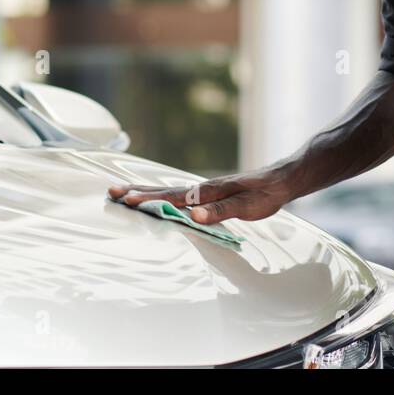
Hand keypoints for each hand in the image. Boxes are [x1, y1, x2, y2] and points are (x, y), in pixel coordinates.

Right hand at [107, 168, 297, 223]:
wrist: (282, 179)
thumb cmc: (266, 194)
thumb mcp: (247, 205)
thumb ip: (220, 211)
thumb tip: (193, 215)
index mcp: (207, 191)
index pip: (172, 197)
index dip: (149, 200)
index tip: (126, 200)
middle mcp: (201, 188)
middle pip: (163, 190)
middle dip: (137, 192)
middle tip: (110, 191)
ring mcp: (204, 190)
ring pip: (168, 191)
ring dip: (145, 192)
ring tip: (123, 192)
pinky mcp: (208, 194)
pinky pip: (178, 194)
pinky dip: (160, 195)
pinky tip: (155, 198)